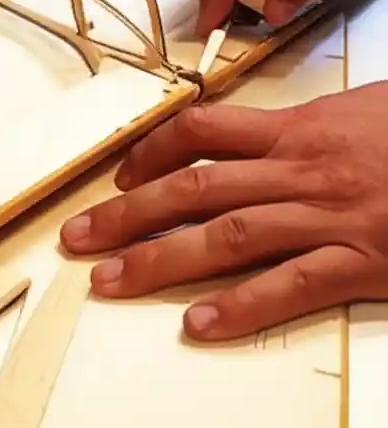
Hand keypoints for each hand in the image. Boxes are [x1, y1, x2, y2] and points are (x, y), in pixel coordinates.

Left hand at [58, 82, 387, 339]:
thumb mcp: (364, 111)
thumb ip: (308, 126)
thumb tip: (262, 134)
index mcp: (299, 130)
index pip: (202, 132)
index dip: (150, 153)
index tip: (117, 177)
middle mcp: (302, 171)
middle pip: (194, 187)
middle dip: (126, 214)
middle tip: (75, 237)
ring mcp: (331, 216)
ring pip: (227, 234)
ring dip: (159, 259)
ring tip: (108, 280)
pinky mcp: (365, 260)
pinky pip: (294, 284)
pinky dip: (244, 305)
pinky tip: (201, 322)